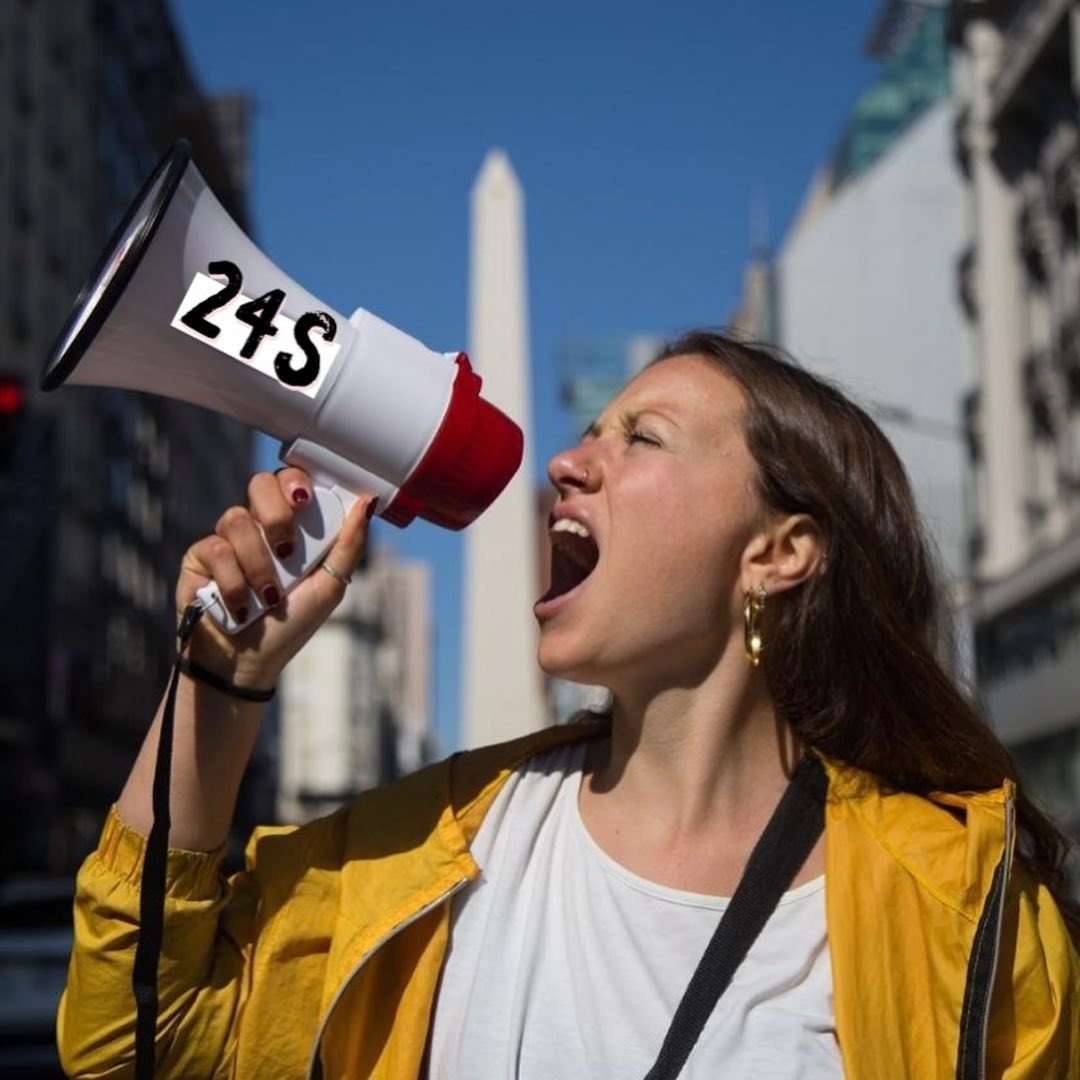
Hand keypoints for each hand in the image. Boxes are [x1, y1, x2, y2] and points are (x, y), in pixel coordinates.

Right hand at [176, 468, 374, 689]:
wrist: (248, 662)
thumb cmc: (291, 625)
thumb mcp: (330, 586)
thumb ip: (349, 544)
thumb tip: (368, 501)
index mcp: (291, 526)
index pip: (291, 481)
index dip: (296, 480)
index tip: (305, 500)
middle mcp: (258, 525)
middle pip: (260, 483)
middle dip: (277, 515)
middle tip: (288, 552)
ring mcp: (227, 538)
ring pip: (238, 519)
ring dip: (259, 565)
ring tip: (268, 596)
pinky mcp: (201, 556)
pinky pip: (216, 549)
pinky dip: (234, 583)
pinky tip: (241, 606)